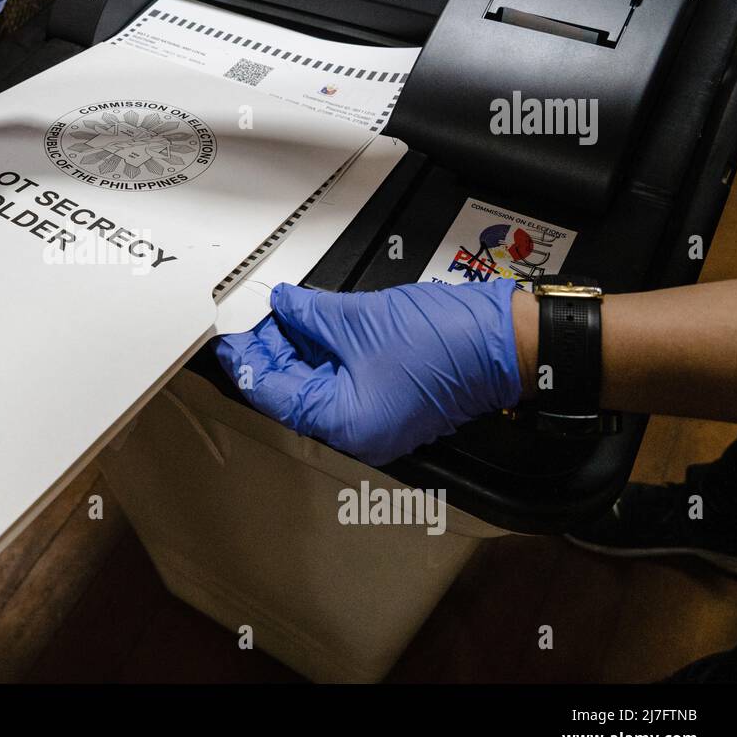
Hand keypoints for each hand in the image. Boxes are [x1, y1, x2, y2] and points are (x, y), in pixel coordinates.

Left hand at [214, 279, 523, 464]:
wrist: (510, 342)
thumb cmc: (447, 341)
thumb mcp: (360, 320)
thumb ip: (310, 315)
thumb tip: (282, 306)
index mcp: (344, 422)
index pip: (274, 393)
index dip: (247, 360)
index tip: (227, 336)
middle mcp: (357, 431)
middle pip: (292, 391)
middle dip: (270, 351)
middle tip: (252, 316)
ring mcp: (375, 417)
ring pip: (316, 384)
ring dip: (296, 349)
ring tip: (278, 314)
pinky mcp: (388, 399)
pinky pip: (342, 379)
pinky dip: (323, 353)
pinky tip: (309, 324)